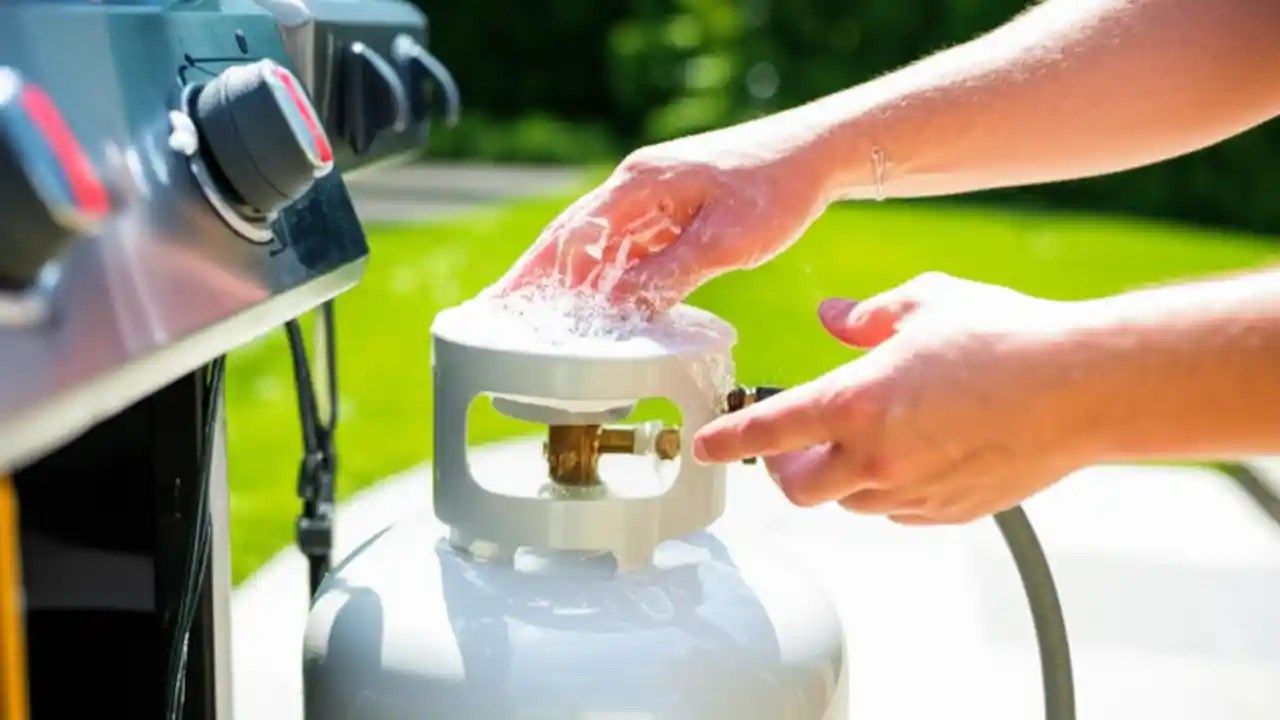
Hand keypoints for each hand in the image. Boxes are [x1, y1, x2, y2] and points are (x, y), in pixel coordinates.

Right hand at [488, 121, 831, 312]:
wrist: (817, 154)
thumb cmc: (775, 187)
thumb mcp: (723, 242)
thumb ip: (668, 274)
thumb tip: (620, 309)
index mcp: (639, 184)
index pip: (572, 234)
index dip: (535, 273)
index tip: (504, 304)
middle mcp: (638, 187)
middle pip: (574, 239)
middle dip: (537, 279)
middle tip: (502, 318)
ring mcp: (655, 199)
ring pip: (602, 248)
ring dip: (574, 283)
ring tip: (542, 321)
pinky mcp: (674, 212)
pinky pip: (632, 251)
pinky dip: (612, 279)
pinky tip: (601, 308)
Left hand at [693, 272, 1099, 524]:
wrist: (1083, 387)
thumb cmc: (1005, 337)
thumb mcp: (924, 303)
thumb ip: (866, 315)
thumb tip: (834, 317)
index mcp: (856, 402)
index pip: (768, 430)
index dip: (728, 439)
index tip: (706, 445)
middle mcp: (876, 457)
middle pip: (797, 487)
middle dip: (781, 468)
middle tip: (788, 444)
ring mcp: (913, 491)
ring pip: (849, 502)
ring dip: (839, 477)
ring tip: (863, 438)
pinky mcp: (949, 511)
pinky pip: (897, 510)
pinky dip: (886, 489)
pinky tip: (912, 455)